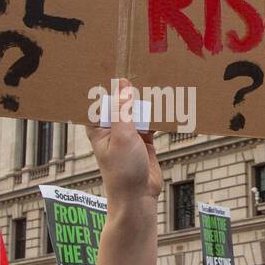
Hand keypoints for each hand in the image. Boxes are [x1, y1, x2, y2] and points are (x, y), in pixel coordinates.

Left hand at [86, 79, 161, 203]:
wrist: (138, 197)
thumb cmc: (122, 170)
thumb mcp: (122, 135)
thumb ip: (123, 109)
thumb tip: (123, 84)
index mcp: (98, 128)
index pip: (100, 101)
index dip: (107, 86)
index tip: (116, 67)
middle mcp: (112, 129)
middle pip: (121, 104)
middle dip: (130, 93)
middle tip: (142, 73)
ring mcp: (128, 135)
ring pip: (137, 113)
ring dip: (146, 104)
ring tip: (157, 88)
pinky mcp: (144, 141)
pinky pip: (150, 123)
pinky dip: (157, 117)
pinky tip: (166, 107)